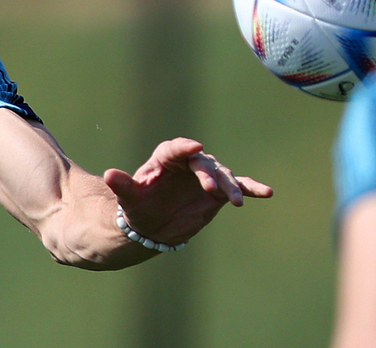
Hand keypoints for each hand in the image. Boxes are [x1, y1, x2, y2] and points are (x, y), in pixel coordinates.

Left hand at [102, 138, 272, 245]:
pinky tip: (266, 192)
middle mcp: (187, 164)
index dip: (184, 147)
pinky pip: (236, 187)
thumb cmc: (138, 209)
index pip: (175, 149)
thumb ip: (123, 186)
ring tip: (236, 200)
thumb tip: (108, 174)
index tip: (195, 147)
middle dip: (208, 174)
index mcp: (164, 160)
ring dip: (229, 186)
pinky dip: (251, 188)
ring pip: (221, 176)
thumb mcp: (130, 199)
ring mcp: (205, 177)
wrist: (151, 228)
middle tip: (211, 188)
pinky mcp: (218, 193)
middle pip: (201, 163)